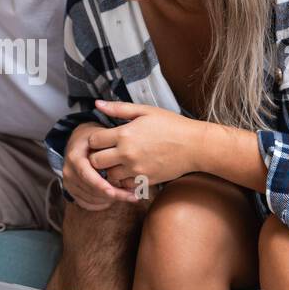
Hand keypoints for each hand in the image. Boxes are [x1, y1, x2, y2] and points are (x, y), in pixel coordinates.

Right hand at [62, 122, 140, 210]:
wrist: (78, 142)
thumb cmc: (94, 138)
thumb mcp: (100, 135)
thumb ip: (110, 145)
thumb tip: (127, 155)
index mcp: (74, 157)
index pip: (86, 175)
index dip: (100, 185)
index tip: (115, 192)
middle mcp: (68, 171)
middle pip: (90, 190)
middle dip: (112, 195)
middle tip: (133, 196)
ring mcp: (68, 182)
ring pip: (90, 199)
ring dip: (110, 200)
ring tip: (129, 196)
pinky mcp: (71, 191)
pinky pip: (86, 204)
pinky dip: (101, 204)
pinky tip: (114, 200)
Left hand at [87, 101, 206, 188]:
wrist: (194, 145)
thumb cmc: (171, 125)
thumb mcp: (145, 111)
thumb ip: (119, 108)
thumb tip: (97, 104)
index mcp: (124, 134)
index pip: (93, 141)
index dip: (95, 140)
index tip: (103, 139)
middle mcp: (127, 154)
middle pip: (96, 162)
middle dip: (98, 157)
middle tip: (107, 152)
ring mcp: (136, 169)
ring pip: (109, 176)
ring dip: (111, 170)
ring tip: (119, 162)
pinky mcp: (145, 181)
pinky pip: (125, 185)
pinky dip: (125, 180)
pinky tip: (131, 170)